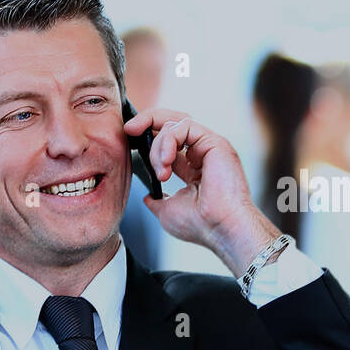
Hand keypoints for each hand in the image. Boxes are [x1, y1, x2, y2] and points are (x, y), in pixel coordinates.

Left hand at [123, 109, 278, 275]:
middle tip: (129, 130)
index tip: (129, 139)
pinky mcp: (214, 142)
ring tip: (160, 171)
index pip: (169, 141)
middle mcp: (203, 153)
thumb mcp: (167, 211)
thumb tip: (147, 197)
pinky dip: (168, 140)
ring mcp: (209, 146)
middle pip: (173, 122)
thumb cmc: (200, 225)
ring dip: (158, 145)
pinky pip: (185, 126)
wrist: (220, 229)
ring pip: (175, 124)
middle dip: (147, 121)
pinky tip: (165, 162)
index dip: (148, 135)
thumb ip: (157, 200)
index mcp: (194, 167)